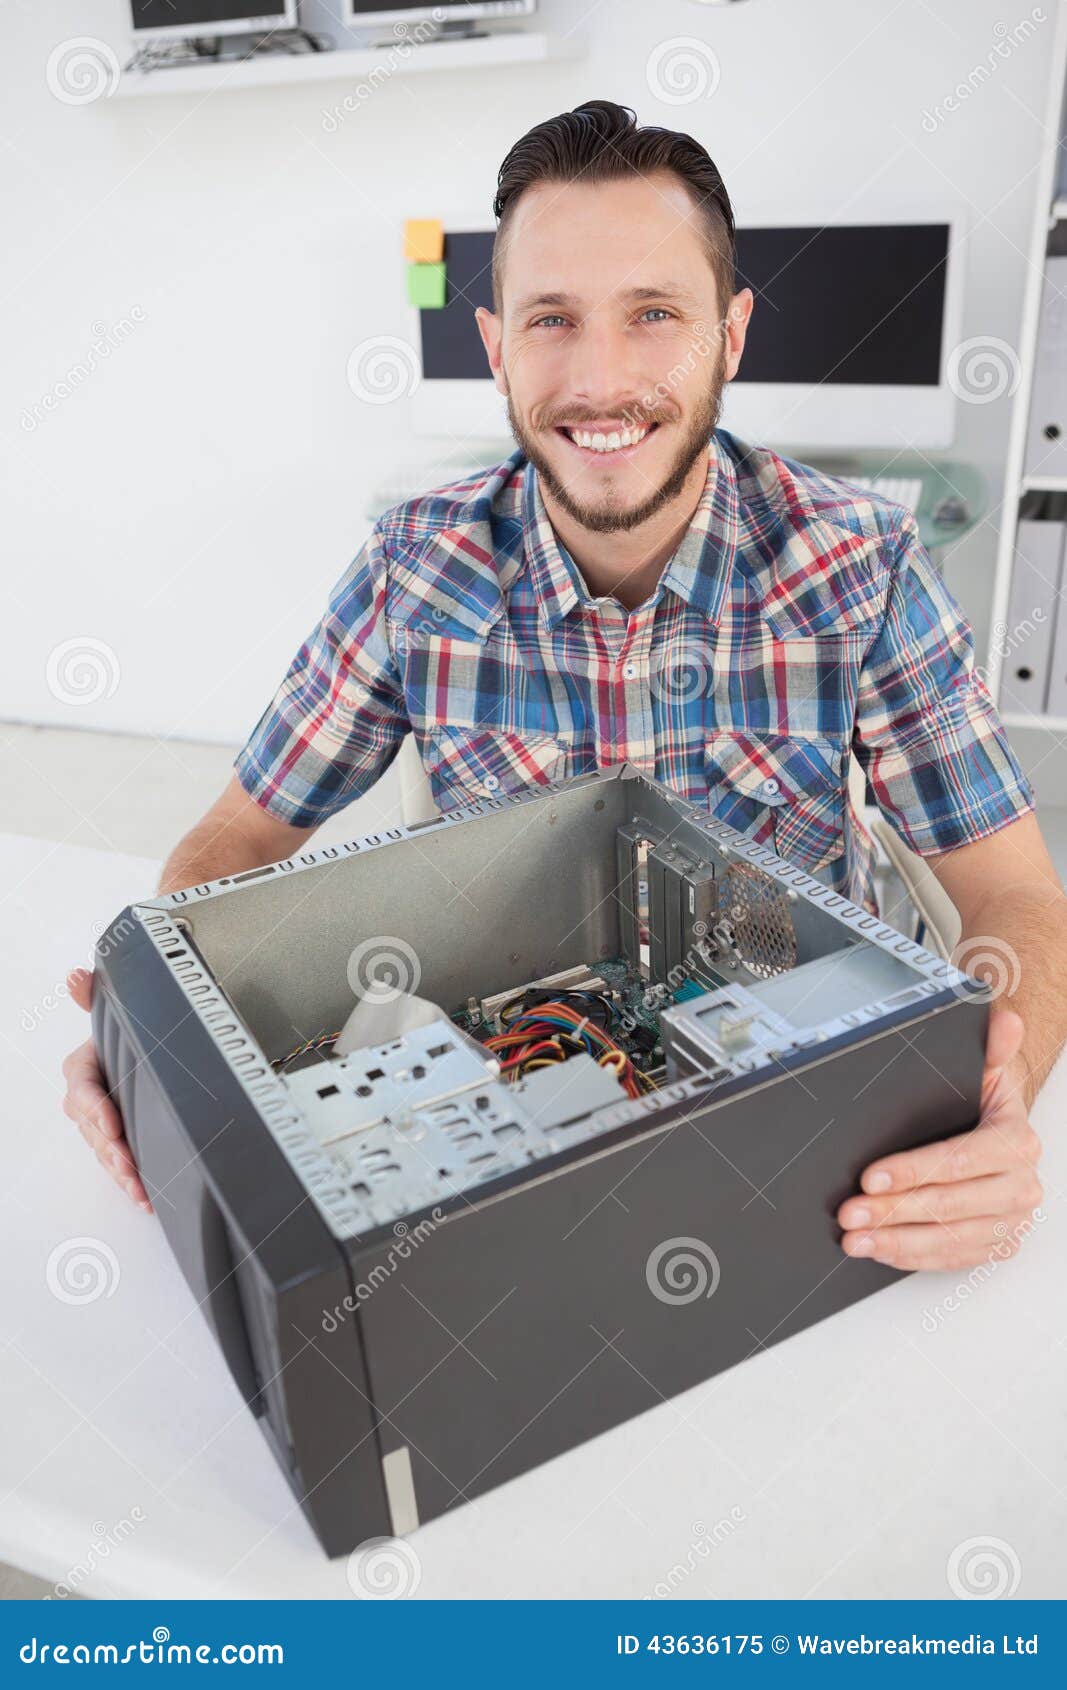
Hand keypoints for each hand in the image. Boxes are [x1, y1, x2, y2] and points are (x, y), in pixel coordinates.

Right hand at [61, 968, 152, 1211]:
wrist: (155, 1049)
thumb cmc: (134, 1033)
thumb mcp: (121, 1013)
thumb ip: (97, 996)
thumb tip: (76, 977)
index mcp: (84, 1067)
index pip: (82, 1090)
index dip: (95, 1108)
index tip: (112, 1123)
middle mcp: (88, 1099)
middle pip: (92, 1130)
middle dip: (111, 1149)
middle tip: (130, 1163)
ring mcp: (102, 1124)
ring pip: (105, 1152)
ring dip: (121, 1172)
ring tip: (140, 1188)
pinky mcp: (118, 1142)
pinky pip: (118, 1164)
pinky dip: (131, 1182)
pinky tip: (145, 1198)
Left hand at [837, 1008, 1040, 1270]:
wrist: (1000, 1132)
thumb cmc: (982, 1103)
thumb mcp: (984, 1070)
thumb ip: (990, 1047)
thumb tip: (1003, 1021)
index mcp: (1017, 1141)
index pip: (958, 1161)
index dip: (912, 1171)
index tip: (870, 1177)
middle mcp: (1021, 1186)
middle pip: (948, 1205)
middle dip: (893, 1211)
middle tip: (849, 1212)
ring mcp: (1010, 1220)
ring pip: (949, 1239)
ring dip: (896, 1241)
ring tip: (854, 1238)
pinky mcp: (997, 1244)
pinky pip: (953, 1259)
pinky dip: (912, 1256)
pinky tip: (880, 1248)